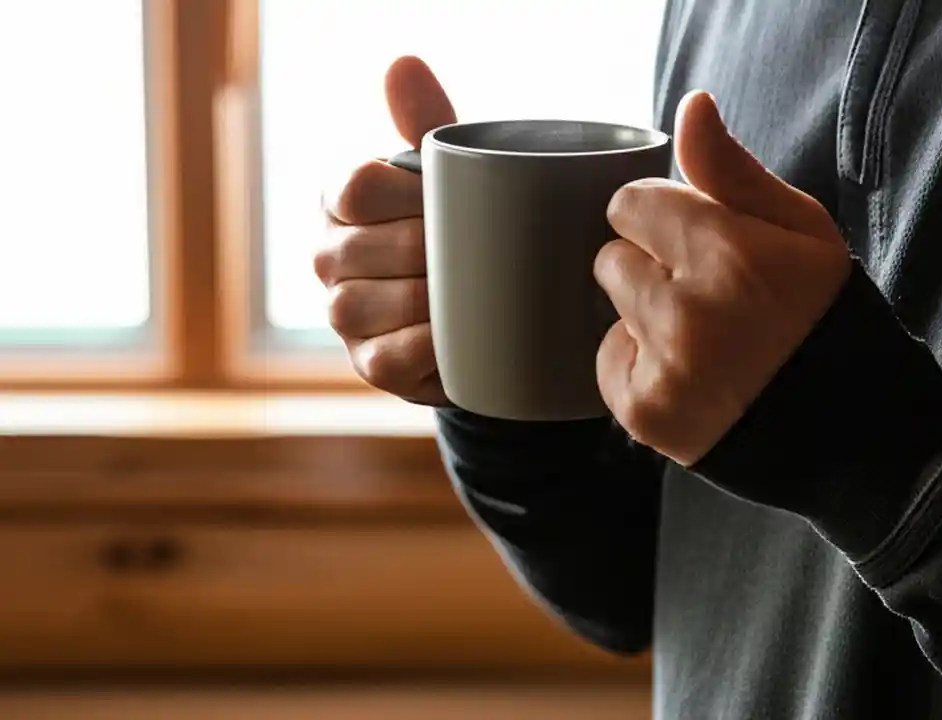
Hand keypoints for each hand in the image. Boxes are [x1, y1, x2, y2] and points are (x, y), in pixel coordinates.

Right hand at [314, 56, 455, 403]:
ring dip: (427, 298)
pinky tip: (456, 334)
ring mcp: (343, 314)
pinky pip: (388, 356)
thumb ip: (427, 124)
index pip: (356, 187)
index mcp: (342, 200)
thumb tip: (402, 63)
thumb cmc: (463, 231)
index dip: (409, 197)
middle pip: (366, 247)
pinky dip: (426, 346)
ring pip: (370, 303)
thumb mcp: (451, 179)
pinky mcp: (368, 365)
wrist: (493, 312)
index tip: (450, 203)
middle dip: (429, 250)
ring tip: (473, 291)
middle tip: (481, 252)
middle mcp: (328, 256)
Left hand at [595, 91, 852, 464]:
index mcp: (729, 253)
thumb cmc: (825, 318)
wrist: (853, 432)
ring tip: (703, 340)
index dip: (663, 219)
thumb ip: (732, 170)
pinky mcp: (644, 413)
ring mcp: (663, 367)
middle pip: (612, 256)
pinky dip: (640, 368)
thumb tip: (690, 105)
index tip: (696, 243)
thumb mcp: (802, 231)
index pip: (630, 203)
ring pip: (610, 308)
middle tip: (708, 298)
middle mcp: (688, 310)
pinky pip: (608, 363)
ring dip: (643, 316)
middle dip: (650, 268)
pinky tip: (692, 377)